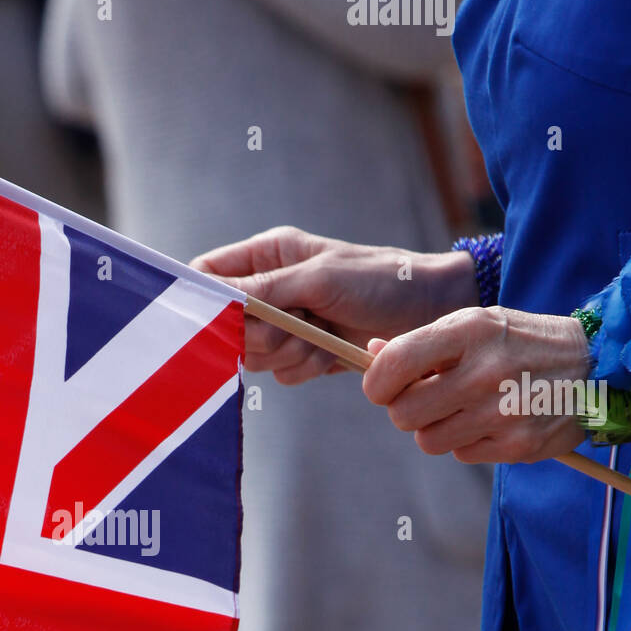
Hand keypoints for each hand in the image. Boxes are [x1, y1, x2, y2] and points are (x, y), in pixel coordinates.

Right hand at [191, 226, 477, 384]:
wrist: (430, 312)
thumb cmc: (381, 280)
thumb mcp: (320, 277)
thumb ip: (265, 289)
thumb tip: (215, 300)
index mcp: (267, 256)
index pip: (207, 274)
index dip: (200, 299)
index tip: (214, 319)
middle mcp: (270, 290)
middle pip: (225, 325)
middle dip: (256, 334)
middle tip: (292, 325)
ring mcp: (285, 325)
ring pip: (251, 355)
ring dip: (284, 353)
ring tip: (319, 336)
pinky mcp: (303, 354)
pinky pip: (279, 374)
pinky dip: (301, 368)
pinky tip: (328, 354)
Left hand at [362, 307, 590, 463]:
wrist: (596, 364)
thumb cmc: (519, 342)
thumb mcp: (474, 326)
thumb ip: (421, 343)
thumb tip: (368, 355)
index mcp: (470, 330)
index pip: (394, 365)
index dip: (376, 383)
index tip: (382, 387)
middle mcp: (486, 371)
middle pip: (402, 414)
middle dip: (405, 410)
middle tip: (425, 400)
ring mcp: (503, 412)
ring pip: (428, 441)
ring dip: (436, 428)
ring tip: (463, 408)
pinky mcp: (518, 445)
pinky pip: (462, 455)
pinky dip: (468, 442)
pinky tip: (492, 421)